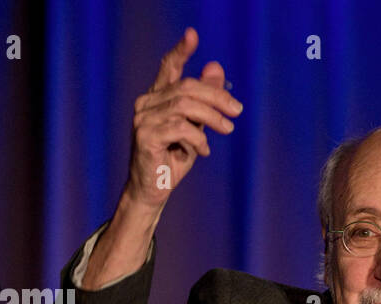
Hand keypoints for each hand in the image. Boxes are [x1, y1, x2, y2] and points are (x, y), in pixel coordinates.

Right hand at [123, 27, 242, 211]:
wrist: (153, 190)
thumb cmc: (173, 159)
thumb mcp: (196, 127)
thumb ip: (205, 101)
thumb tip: (216, 68)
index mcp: (156, 97)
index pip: (168, 67)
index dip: (181, 50)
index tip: (193, 35)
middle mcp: (146, 103)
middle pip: (186, 87)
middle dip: (216, 96)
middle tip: (237, 110)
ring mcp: (143, 118)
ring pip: (185, 106)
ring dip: (211, 118)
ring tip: (227, 130)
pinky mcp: (145, 136)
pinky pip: (179, 128)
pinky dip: (197, 138)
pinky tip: (203, 151)